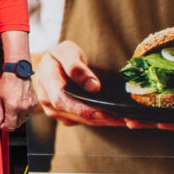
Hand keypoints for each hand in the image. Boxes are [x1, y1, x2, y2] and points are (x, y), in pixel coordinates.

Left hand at [0, 71, 35, 133]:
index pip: (10, 126)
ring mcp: (31, 106)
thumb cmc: (6, 84)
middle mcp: (23, 108)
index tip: (1, 125)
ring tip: (11, 110)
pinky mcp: (35, 103)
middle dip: (10, 123)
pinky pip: (29, 113)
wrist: (18, 73)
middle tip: (5, 118)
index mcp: (13, 107)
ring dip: (17, 119)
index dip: (5, 128)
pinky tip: (18, 106)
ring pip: (24, 120)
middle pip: (17, 125)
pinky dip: (23, 113)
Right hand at [32, 40, 147, 129]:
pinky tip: (117, 117)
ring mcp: (57, 112)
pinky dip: (102, 120)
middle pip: (76, 114)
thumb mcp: (66, 51)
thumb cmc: (59, 57)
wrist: (50, 66)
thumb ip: (76, 66)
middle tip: (124, 118)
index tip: (102, 112)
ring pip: (83, 120)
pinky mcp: (67, 117)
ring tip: (126, 119)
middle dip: (101, 118)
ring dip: (105, 121)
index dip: (82, 108)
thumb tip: (92, 86)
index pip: (62, 100)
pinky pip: (85, 121)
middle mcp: (48, 101)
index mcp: (46, 82)